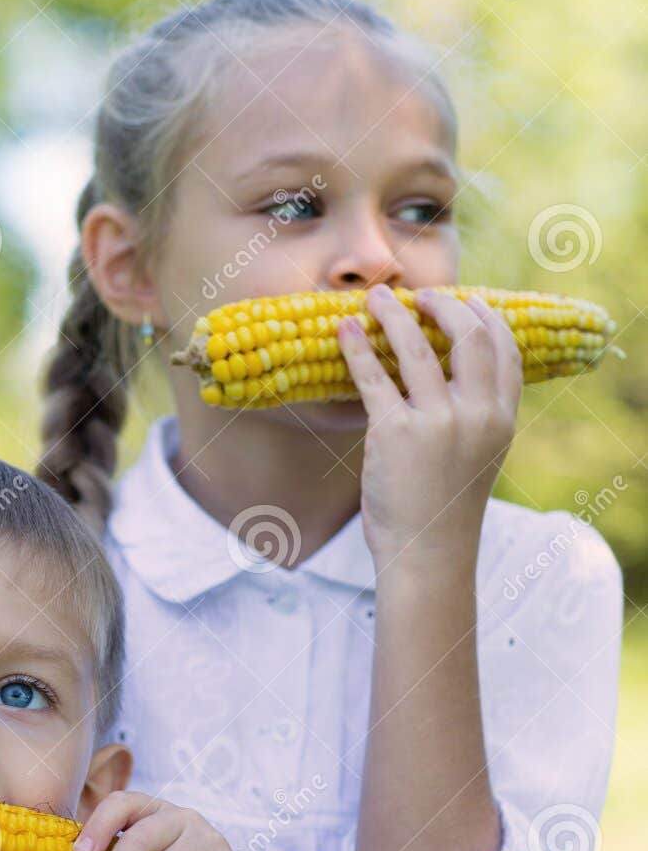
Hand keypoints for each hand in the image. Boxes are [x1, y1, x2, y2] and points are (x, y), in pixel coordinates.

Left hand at [337, 284, 522, 568]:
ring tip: (374, 298)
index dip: (485, 317)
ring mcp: (436, 423)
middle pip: (468, 335)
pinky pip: (373, 378)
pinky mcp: (395, 434)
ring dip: (394, 313)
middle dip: (443, 305)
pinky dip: (357, 347)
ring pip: (416, 346)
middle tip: (418, 295)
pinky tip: (345, 330)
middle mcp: (476, 415)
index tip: (464, 300)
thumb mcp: (479, 458)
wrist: (428, 554)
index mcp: (501, 419)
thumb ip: (478, 416)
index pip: (504, 349)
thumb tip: (460, 377)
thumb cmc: (446, 509)